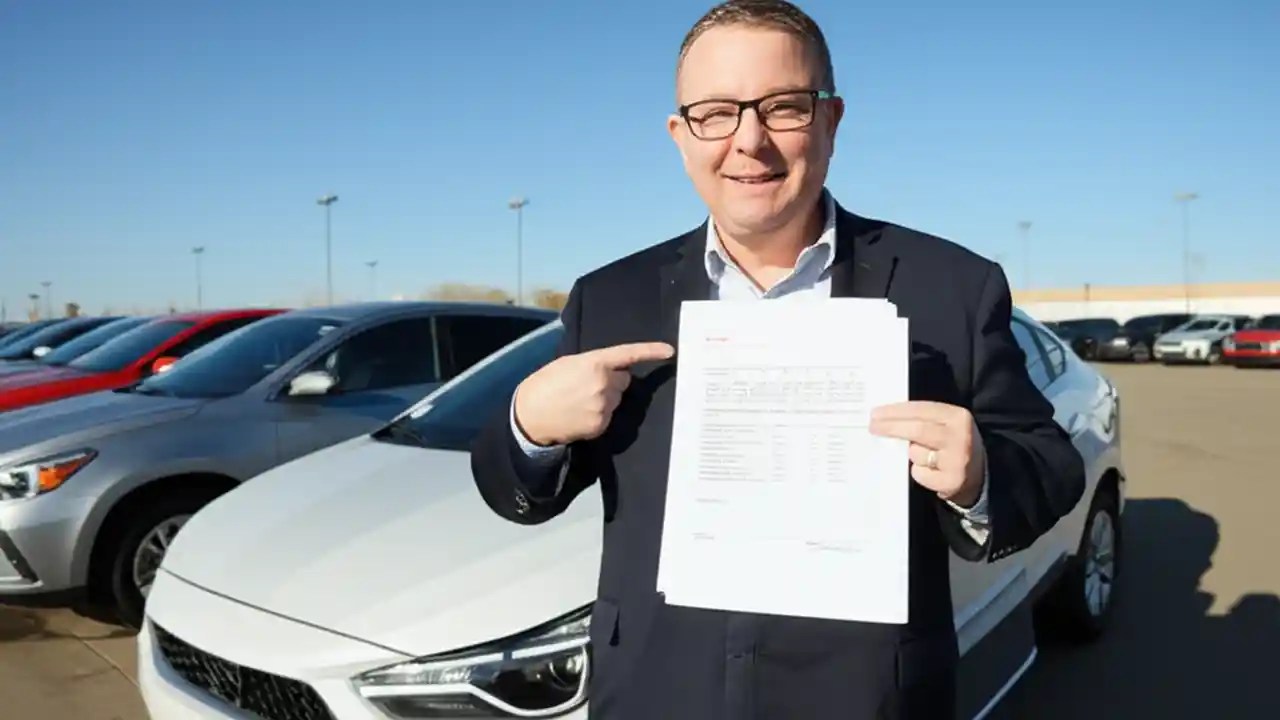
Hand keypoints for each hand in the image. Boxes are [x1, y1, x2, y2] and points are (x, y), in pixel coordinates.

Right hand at [514, 341, 674, 446]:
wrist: (530, 416)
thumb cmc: (545, 384)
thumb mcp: (568, 364)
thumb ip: (593, 363)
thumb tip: (612, 368)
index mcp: (594, 362)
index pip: (629, 354)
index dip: (651, 351)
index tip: (670, 351)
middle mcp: (604, 383)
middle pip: (624, 380)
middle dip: (613, 380)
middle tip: (588, 385)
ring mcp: (604, 405)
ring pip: (617, 398)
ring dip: (606, 398)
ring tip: (580, 401)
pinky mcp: (601, 424)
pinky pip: (609, 415)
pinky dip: (600, 414)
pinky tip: (581, 413)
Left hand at [869, 401, 985, 506]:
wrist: (980, 476)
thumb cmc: (955, 445)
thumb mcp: (948, 425)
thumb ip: (924, 419)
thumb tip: (887, 416)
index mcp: (958, 417)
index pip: (921, 410)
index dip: (896, 411)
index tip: (876, 413)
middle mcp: (960, 437)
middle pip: (917, 429)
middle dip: (891, 428)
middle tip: (873, 427)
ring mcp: (956, 460)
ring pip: (915, 453)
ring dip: (911, 454)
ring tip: (923, 455)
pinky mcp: (951, 481)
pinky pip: (919, 473)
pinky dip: (918, 472)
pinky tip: (929, 470)